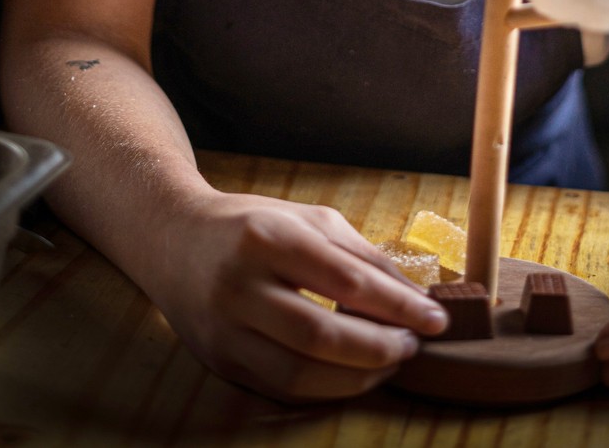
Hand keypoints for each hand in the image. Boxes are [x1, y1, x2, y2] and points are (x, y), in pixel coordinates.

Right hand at [145, 188, 448, 402]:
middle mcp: (240, 286)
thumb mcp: (309, 220)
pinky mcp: (219, 361)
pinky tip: (353, 375)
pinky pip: (281, 388)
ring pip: (300, 373)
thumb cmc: (253, 225)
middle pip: (322, 336)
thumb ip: (361, 256)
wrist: (173, 239)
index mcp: (268, 238)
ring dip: (357, 377)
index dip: (398, 306)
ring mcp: (224, 329)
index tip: (435, 319)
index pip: (346, 282)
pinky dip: (326, 388)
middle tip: (414, 346)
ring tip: (390, 362)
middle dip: (379, 349)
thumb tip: (416, 296)